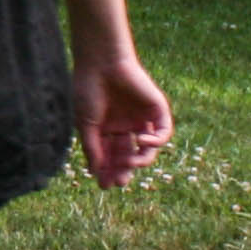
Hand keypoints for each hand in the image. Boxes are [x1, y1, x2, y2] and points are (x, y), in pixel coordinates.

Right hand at [75, 56, 172, 189]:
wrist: (102, 64)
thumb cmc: (88, 91)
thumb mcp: (87, 124)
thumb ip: (93, 149)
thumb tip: (96, 173)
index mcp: (107, 129)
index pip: (111, 156)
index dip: (108, 171)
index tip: (105, 185)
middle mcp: (126, 126)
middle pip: (129, 155)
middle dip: (124, 170)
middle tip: (119, 181)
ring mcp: (142, 120)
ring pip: (148, 149)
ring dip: (141, 160)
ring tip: (130, 164)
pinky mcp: (157, 111)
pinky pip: (163, 133)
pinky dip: (155, 142)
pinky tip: (140, 142)